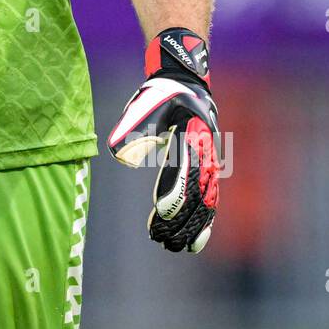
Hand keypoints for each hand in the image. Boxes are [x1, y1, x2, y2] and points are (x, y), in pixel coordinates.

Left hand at [107, 28, 220, 253]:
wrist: (185, 81)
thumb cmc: (162, 94)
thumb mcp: (144, 104)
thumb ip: (133, 128)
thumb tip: (120, 154)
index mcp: (191, 136)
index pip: (183, 170)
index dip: (174, 193)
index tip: (161, 214)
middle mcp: (204, 152)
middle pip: (198, 192)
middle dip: (183, 220)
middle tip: (165, 243)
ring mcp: (208, 161)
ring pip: (206, 200)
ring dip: (192, 225)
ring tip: (176, 246)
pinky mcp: (205, 168)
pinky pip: (208, 198)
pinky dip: (202, 220)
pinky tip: (193, 240)